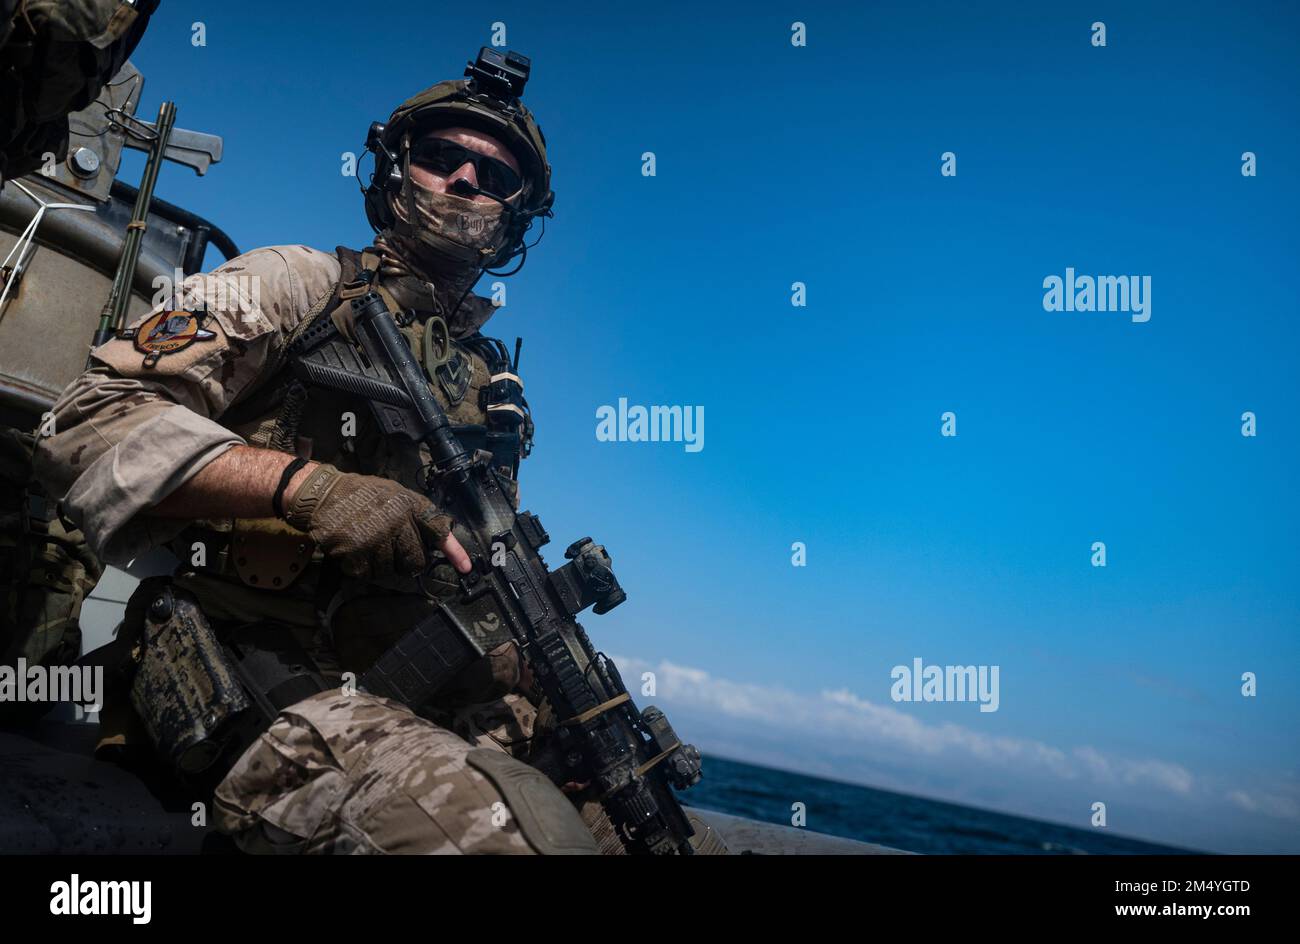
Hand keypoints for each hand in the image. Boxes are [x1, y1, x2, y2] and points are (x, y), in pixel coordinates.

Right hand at [283, 464, 471, 577]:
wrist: (323, 494)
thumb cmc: (362, 495)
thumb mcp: (395, 494)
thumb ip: (416, 513)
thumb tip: (441, 534)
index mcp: (409, 505)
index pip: (437, 530)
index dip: (454, 551)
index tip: (466, 568)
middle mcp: (396, 522)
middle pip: (415, 560)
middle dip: (408, 562)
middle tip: (393, 552)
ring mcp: (376, 538)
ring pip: (390, 569)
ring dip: (381, 564)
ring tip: (369, 545)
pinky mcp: (356, 552)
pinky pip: (367, 573)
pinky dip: (361, 567)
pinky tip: (355, 551)